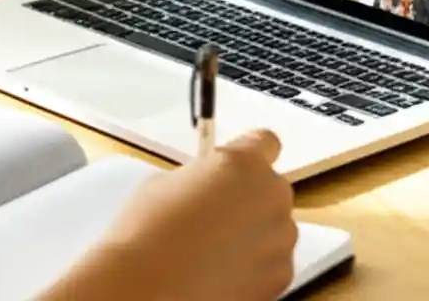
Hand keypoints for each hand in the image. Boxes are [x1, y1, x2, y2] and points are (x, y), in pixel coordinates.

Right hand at [41, 130, 295, 300]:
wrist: (147, 287)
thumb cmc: (147, 235)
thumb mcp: (165, 183)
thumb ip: (201, 177)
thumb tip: (207, 185)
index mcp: (243, 163)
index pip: (266, 142)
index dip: (250, 153)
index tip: (239, 165)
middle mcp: (270, 195)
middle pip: (270, 187)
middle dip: (248, 197)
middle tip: (213, 213)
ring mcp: (280, 238)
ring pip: (273, 226)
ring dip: (251, 232)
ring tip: (212, 247)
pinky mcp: (281, 275)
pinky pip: (273, 260)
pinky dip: (253, 264)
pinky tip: (219, 269)